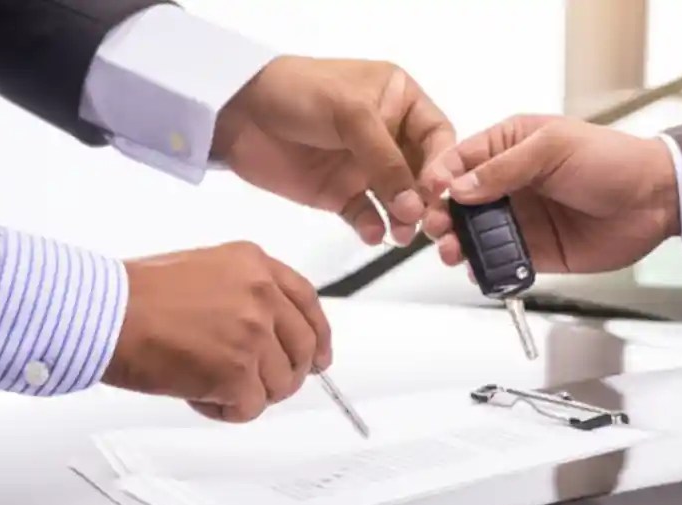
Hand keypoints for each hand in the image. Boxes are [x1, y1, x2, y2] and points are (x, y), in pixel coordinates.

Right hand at [102, 242, 330, 422]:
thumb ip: (245, 293)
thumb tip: (271, 332)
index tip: (319, 358)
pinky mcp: (237, 371)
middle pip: (303, 350)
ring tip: (205, 381)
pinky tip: (195, 394)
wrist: (104, 313)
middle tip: (256, 386)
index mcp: (255, 265)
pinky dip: (223, 411)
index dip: (317, 336)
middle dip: (285, 375)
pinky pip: (249, 408)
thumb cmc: (136, 295)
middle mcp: (262, 295)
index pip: (308, 303)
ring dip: (247, 394)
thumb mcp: (205, 270)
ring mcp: (253, 334)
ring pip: (280, 385)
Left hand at [213, 56, 454, 246]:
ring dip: (405, 217)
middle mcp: (387, 134)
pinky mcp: (340, 193)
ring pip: (399, 199)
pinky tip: (373, 233)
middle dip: (427, 199)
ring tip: (401, 232)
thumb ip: (386, 159)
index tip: (438, 189)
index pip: (438, 136)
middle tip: (427, 221)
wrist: (238, 113)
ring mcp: (364, 166)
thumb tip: (414, 204)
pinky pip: (367, 216)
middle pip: (423, 173)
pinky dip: (374, 227)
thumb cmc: (298, 94)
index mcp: (398, 100)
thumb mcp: (350, 114)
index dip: (443, 163)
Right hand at [420, 115, 680, 272]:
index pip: (461, 160)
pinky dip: (486, 268)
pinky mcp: (535, 250)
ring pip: (475, 234)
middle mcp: (510, 182)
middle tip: (438, 228)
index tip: (431, 193)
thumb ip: (504, 168)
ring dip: (459, 243)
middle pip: (460, 201)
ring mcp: (521, 218)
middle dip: (443, 215)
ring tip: (452, 251)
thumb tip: (461, 186)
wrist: (656, 200)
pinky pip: (501, 261)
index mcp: (510, 145)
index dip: (441, 177)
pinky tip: (477, 269)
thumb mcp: (553, 149)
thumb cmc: (613, 160)